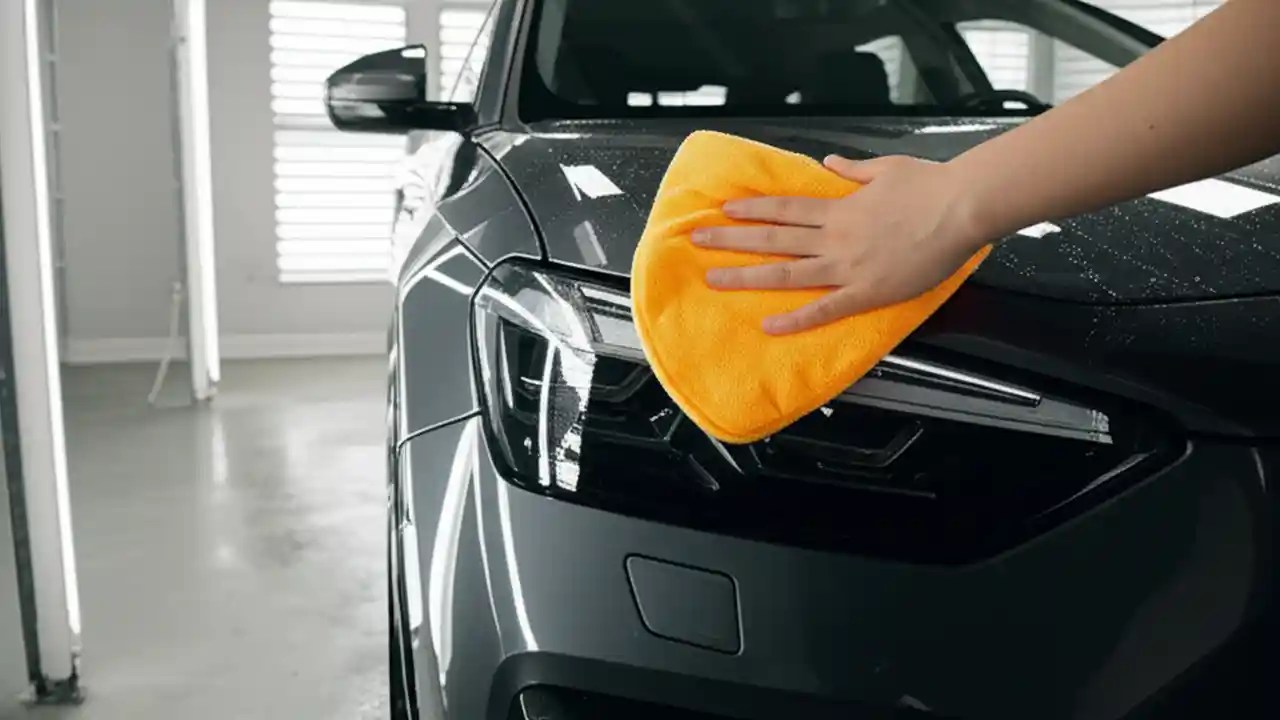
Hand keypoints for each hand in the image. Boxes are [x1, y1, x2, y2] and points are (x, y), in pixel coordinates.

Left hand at [693, 155, 986, 334]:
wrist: (961, 207)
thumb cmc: (930, 185)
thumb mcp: (886, 168)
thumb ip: (854, 170)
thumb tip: (830, 163)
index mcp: (840, 208)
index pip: (785, 208)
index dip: (752, 209)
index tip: (725, 209)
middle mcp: (834, 237)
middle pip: (774, 239)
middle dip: (732, 240)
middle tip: (698, 241)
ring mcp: (847, 266)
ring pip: (787, 273)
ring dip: (747, 276)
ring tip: (714, 279)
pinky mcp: (866, 292)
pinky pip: (824, 308)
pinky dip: (795, 319)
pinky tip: (769, 325)